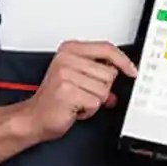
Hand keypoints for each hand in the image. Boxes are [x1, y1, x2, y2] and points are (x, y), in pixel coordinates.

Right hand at [22, 40, 136, 142]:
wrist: (35, 117)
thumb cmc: (54, 98)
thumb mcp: (76, 76)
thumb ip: (98, 72)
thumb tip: (122, 73)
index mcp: (69, 50)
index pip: (106, 48)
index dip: (123, 60)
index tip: (132, 70)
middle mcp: (66, 59)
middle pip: (109, 73)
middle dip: (101, 89)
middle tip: (83, 93)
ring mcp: (65, 74)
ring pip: (104, 90)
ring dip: (94, 101)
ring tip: (78, 100)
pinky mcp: (67, 92)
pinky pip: (95, 103)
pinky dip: (88, 111)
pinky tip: (75, 108)